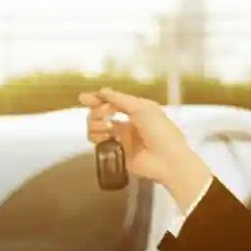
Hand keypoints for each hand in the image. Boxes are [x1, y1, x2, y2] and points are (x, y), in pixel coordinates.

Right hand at [79, 88, 212, 210]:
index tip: (84, 99)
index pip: (111, 101)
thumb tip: (100, 91)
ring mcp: (120, 139)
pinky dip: (97, 137)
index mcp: (136, 110)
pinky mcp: (115, 153)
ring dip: (96, 124)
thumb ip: (119, 99)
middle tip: (104, 116)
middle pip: (100, 113)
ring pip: (96, 127)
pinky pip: (98, 142)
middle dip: (97, 111)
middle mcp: (126, 123)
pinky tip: (105, 137)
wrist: (166, 159)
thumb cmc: (159, 130)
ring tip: (106, 128)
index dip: (97, 98)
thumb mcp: (141, 107)